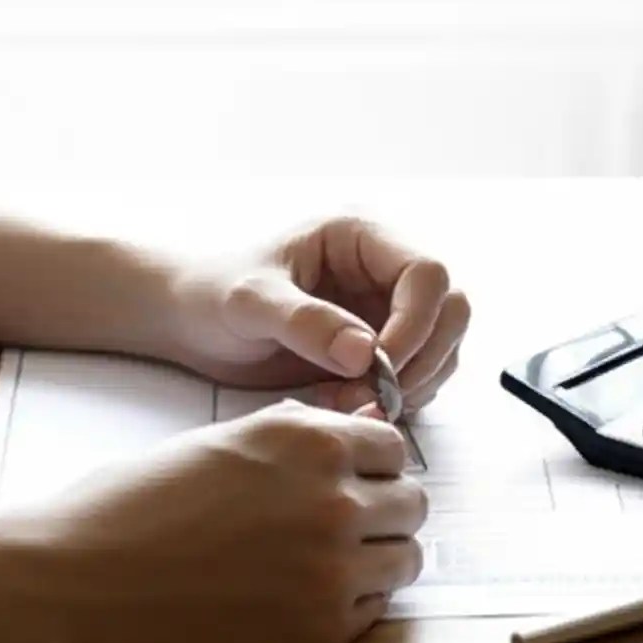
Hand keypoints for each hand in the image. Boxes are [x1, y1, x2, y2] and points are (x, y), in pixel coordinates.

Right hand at [0, 400, 425, 642]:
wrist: (81, 578)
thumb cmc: (140, 503)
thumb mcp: (226, 441)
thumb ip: (302, 433)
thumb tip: (364, 428)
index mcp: (309, 440)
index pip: (393, 446)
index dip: (371, 461)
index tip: (353, 476)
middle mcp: (334, 499)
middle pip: (413, 501)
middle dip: (384, 507)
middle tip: (340, 521)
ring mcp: (331, 569)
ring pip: (407, 557)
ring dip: (378, 554)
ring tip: (322, 558)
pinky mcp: (320, 630)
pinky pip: (376, 607)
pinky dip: (353, 599)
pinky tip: (300, 591)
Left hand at [170, 217, 470, 415]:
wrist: (191, 323)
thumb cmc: (212, 295)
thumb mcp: (249, 303)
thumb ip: (304, 323)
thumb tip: (365, 353)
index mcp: (360, 237)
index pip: (428, 272)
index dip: (417, 323)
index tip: (380, 366)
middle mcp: (383, 269)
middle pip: (451, 310)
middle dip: (423, 359)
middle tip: (376, 395)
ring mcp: (386, 309)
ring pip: (443, 347)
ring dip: (413, 385)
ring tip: (352, 403)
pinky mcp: (380, 347)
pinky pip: (418, 376)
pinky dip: (397, 399)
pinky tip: (348, 405)